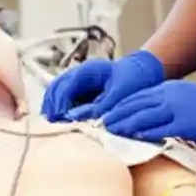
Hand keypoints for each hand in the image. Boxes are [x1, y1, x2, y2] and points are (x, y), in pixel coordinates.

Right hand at [42, 50, 165, 121]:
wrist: (144, 71)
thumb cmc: (134, 78)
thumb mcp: (121, 92)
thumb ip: (101, 104)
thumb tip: (79, 117)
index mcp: (88, 71)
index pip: (65, 86)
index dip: (59, 103)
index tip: (60, 118)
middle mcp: (79, 74)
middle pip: (55, 88)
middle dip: (51, 106)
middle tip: (52, 124)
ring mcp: (78, 81)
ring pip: (56, 93)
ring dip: (53, 108)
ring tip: (54, 124)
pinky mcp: (80, 90)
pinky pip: (64, 98)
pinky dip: (60, 109)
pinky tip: (62, 121)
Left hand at [102, 80, 195, 142]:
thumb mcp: (188, 97)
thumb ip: (167, 104)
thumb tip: (146, 117)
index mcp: (170, 88)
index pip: (135, 96)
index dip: (117, 106)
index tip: (104, 115)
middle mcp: (170, 95)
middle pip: (132, 104)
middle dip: (113, 115)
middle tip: (97, 125)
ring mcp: (176, 109)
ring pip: (139, 116)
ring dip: (121, 125)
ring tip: (107, 133)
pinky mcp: (183, 124)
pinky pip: (155, 129)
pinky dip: (139, 134)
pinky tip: (129, 138)